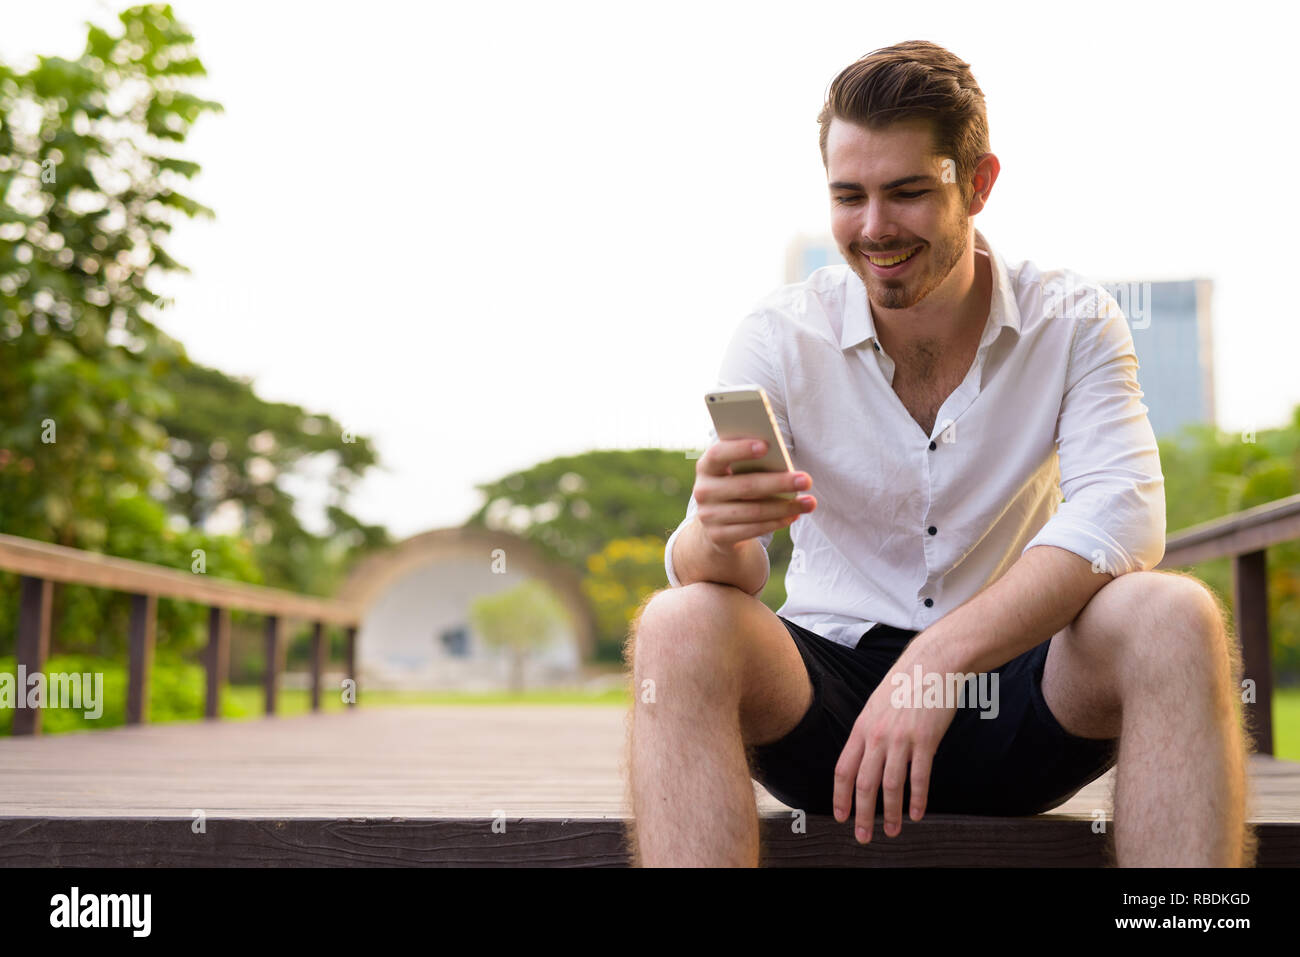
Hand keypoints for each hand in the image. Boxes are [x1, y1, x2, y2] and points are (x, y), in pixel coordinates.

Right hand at [693, 438, 815, 550]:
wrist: (716, 520)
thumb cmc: (735, 483)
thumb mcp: (736, 470)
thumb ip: (751, 461)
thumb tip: (783, 462)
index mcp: (706, 466)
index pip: (718, 454)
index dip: (740, 449)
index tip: (767, 445)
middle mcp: (703, 491)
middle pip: (745, 486)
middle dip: (779, 483)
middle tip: (806, 480)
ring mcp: (709, 516)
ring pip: (754, 511)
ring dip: (785, 507)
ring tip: (809, 502)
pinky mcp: (719, 536)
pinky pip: (753, 529)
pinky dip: (777, 522)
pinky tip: (794, 515)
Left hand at [832, 647, 958, 841]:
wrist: (932, 663)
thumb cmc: (905, 685)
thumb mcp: (876, 706)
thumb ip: (869, 733)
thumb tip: (863, 759)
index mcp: (862, 728)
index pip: (843, 769)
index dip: (840, 797)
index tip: (840, 817)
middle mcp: (877, 735)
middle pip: (864, 783)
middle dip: (861, 814)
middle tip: (862, 837)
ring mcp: (901, 738)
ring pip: (891, 785)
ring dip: (890, 813)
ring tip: (891, 831)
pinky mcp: (926, 739)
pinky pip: (919, 777)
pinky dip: (917, 799)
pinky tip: (916, 815)